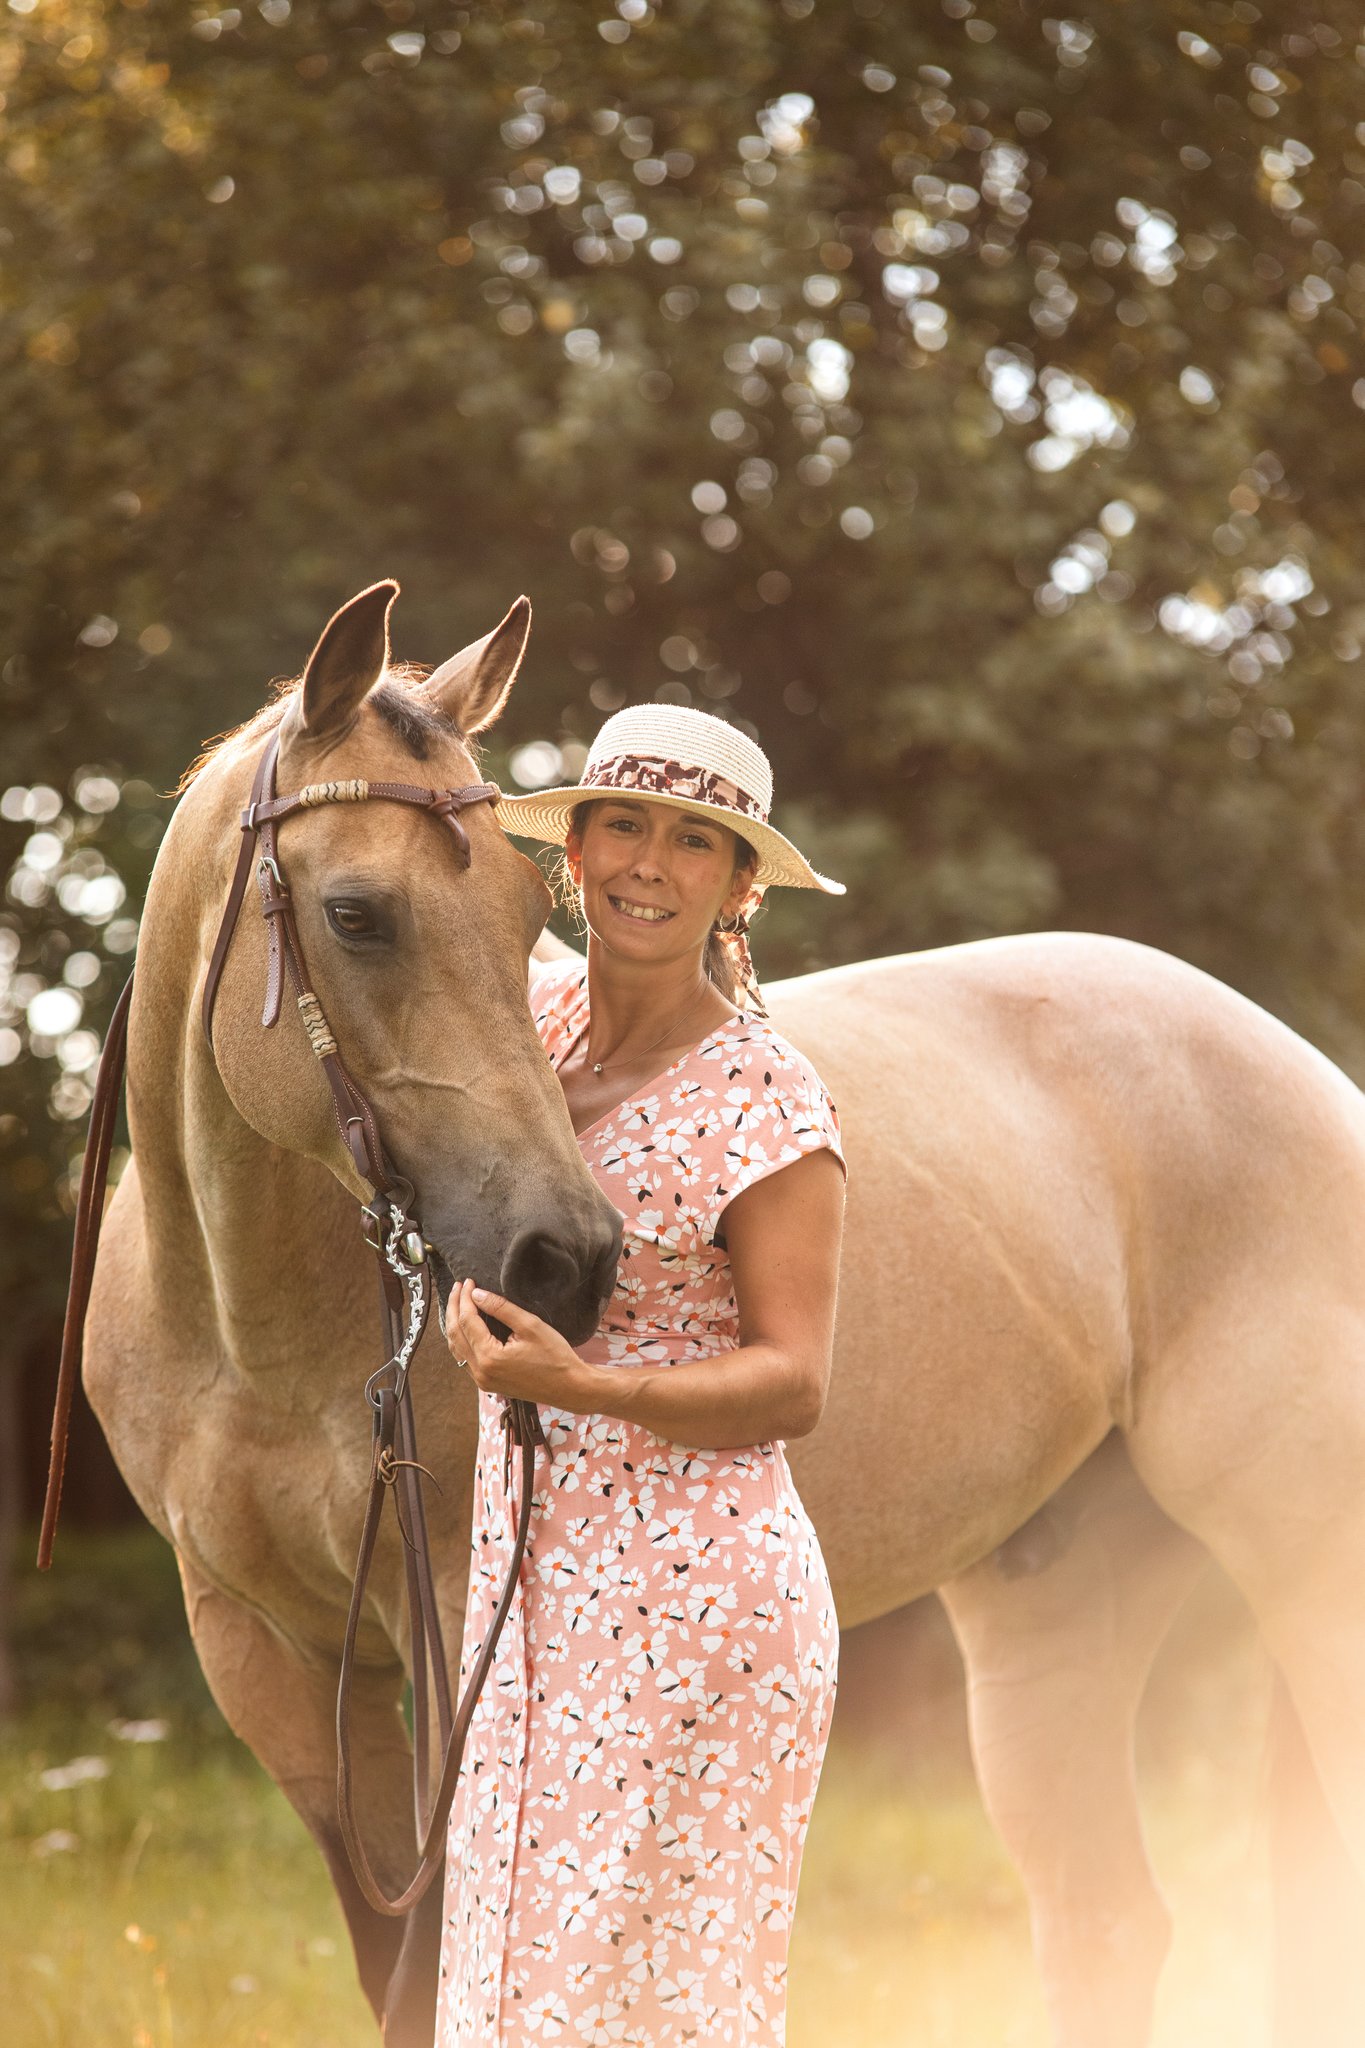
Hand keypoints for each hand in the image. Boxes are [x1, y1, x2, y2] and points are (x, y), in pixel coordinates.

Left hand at [445, 1279, 596, 1411]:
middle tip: (457, 1286)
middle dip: (454, 1308)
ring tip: (458, 1302)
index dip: (465, 1298)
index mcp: (489, 1357)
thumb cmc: (555, 1356)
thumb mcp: (530, 1325)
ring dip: (454, 1324)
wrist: (569, 1387)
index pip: (467, 1321)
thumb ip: (501, 1308)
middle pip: (455, 1334)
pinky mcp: (487, 1383)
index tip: (468, 1281)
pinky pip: (465, 1359)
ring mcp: (482, 1381)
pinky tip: (466, 1326)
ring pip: (457, 1348)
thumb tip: (477, 1294)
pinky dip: (462, 1339)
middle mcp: (480, 1372)